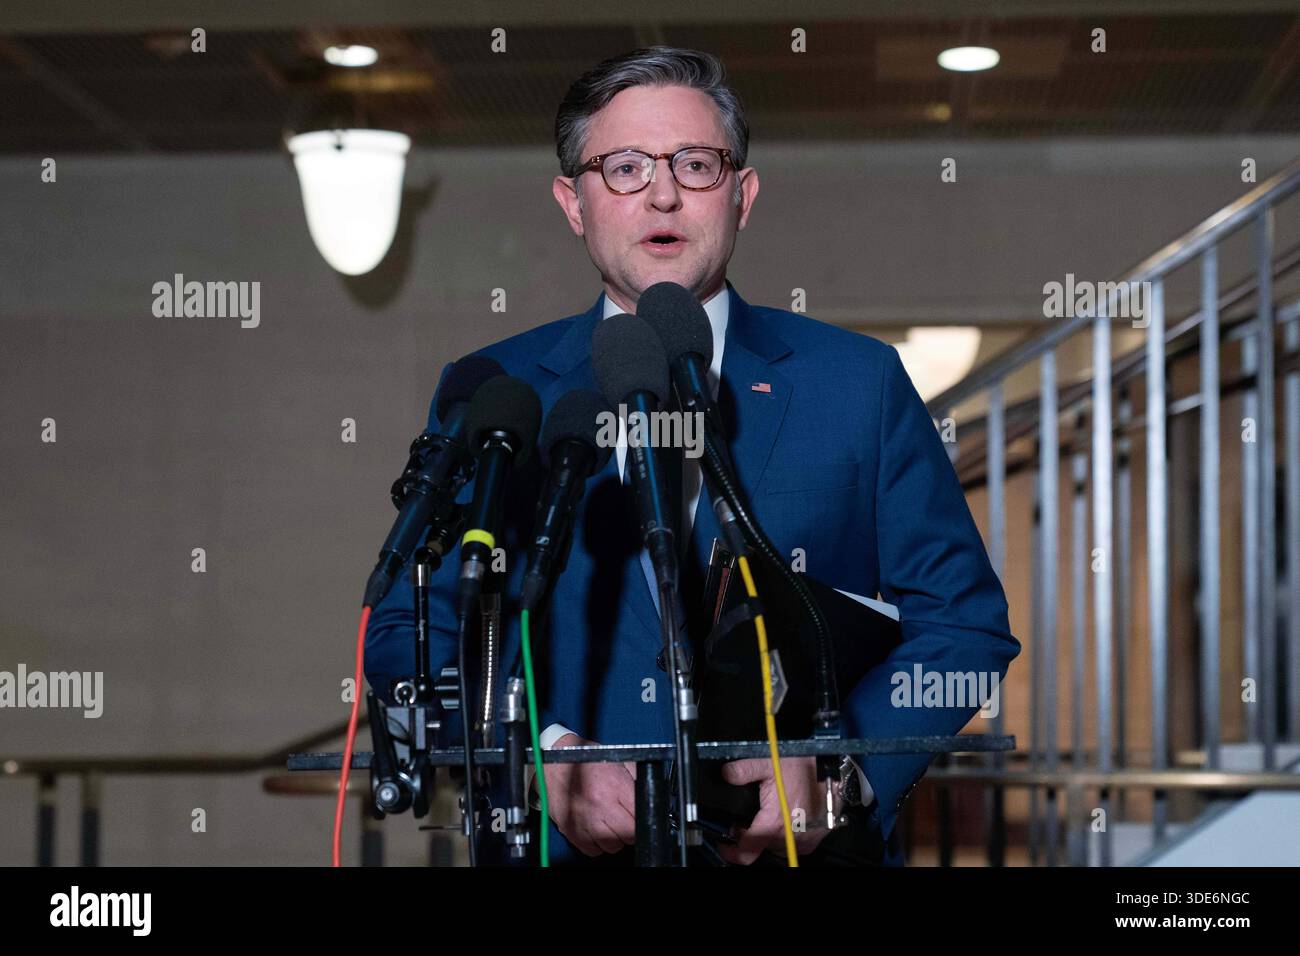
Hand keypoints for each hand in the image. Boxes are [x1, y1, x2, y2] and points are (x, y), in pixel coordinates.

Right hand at [542, 732, 637, 855]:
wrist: (553, 762)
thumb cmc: (585, 761)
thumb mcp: (618, 763)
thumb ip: (636, 781)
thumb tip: (651, 797)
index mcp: (613, 787)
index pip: (640, 818)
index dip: (643, 818)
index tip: (640, 816)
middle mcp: (598, 806)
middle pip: (628, 836)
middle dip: (630, 829)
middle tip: (624, 816)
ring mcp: (584, 822)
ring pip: (613, 847)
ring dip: (614, 837)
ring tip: (608, 819)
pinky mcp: (571, 832)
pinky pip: (594, 851)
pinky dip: (597, 843)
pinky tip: (595, 827)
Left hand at [717, 756, 829, 864]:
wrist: (834, 771)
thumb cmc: (806, 767)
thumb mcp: (769, 762)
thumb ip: (743, 770)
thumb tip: (726, 774)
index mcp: (774, 823)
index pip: (746, 852)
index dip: (731, 851)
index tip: (725, 844)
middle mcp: (790, 838)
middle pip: (761, 847)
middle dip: (752, 835)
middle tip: (749, 819)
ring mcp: (804, 841)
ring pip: (777, 847)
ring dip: (770, 835)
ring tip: (769, 815)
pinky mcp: (815, 839)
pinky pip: (794, 844)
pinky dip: (787, 835)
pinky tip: (787, 818)